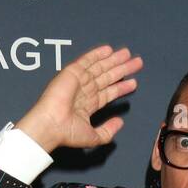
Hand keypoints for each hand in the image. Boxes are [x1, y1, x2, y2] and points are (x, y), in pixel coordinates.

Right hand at [16, 44, 142, 152]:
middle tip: (135, 63)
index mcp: (87, 105)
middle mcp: (84, 91)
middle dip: (122, 70)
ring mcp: (78, 81)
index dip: (121, 87)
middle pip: (107, 77)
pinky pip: (87, 60)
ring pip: (100, 67)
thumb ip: (108, 131)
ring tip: (128, 54)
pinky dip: (97, 54)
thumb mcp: (94, 137)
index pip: (108, 93)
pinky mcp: (72, 72)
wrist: (52, 125)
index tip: (133, 82)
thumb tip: (120, 123)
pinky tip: (109, 50)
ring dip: (114, 60)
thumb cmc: (67, 133)